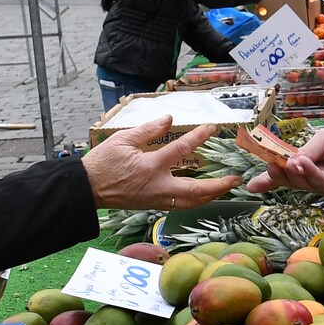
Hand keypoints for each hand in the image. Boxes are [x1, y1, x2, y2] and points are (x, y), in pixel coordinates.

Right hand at [80, 121, 240, 210]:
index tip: (212, 128)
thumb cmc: (102, 163)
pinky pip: (180, 205)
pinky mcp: (154, 205)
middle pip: (196, 190)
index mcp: (150, 166)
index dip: (198, 137)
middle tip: (236, 179)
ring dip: (211, 195)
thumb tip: (169, 118)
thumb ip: (148, 129)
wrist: (88, 189)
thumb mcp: (122, 139)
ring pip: (190, 202)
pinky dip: (196, 200)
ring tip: (226, 188)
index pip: (181, 149)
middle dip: (218, 185)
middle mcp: (157, 186)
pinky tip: (204, 194)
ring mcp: (157, 199)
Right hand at [244, 123, 323, 196]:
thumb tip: (288, 162)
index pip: (286, 173)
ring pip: (304, 184)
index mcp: (309, 164)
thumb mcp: (322, 140)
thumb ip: (306, 151)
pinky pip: (321, 184)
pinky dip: (311, 174)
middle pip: (291, 182)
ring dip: (295, 173)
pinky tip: (304, 164)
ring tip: (290, 162)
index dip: (269, 179)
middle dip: (279, 176)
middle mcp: (315, 178)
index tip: (252, 185)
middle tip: (271, 167)